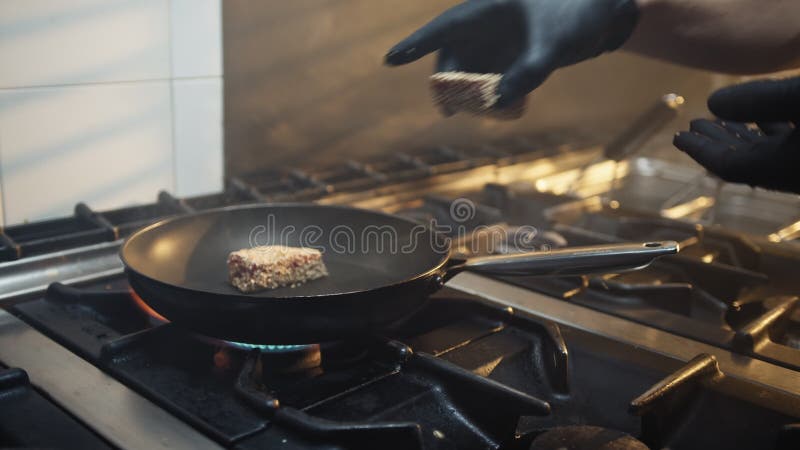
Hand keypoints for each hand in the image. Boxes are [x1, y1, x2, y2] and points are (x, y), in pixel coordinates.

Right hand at [384, 0, 639, 106]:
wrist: (607, 13)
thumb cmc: (578, 11)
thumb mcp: (554, 43)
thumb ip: (528, 73)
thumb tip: (500, 101)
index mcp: (487, 10)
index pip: (443, 29)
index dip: (415, 45)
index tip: (390, 60)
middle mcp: (487, 27)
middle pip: (452, 58)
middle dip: (450, 84)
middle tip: (451, 110)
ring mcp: (499, 43)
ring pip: (470, 73)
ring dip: (473, 96)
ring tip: (492, 111)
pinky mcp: (513, 57)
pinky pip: (490, 80)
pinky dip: (493, 96)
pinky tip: (508, 109)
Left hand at [673, 77, 799, 193]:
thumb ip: (762, 100)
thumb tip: (711, 103)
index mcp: (786, 169)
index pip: (728, 165)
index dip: (700, 149)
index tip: (677, 137)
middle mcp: (796, 174)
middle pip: (745, 161)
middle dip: (716, 141)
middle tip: (694, 124)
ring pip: (769, 154)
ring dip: (743, 136)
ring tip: (723, 119)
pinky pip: (791, 145)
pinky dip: (772, 131)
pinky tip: (767, 119)